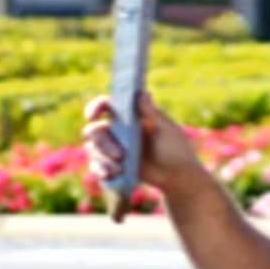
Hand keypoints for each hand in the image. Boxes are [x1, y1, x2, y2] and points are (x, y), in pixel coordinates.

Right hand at [80, 90, 200, 196]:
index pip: (106, 105)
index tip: (92, 116)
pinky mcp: (113, 165)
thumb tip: (142, 93)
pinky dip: (100, 170)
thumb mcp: (166, 130)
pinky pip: (97, 166)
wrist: (177, 175)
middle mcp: (118, 129)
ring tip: (119, 169)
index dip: (95, 107)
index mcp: (129, 115)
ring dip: (103, 159)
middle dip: (102, 143)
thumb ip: (152, 113)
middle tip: (119, 155)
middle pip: (95, 130)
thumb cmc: (175, 148)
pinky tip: (112, 175)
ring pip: (93, 149)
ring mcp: (114, 147)